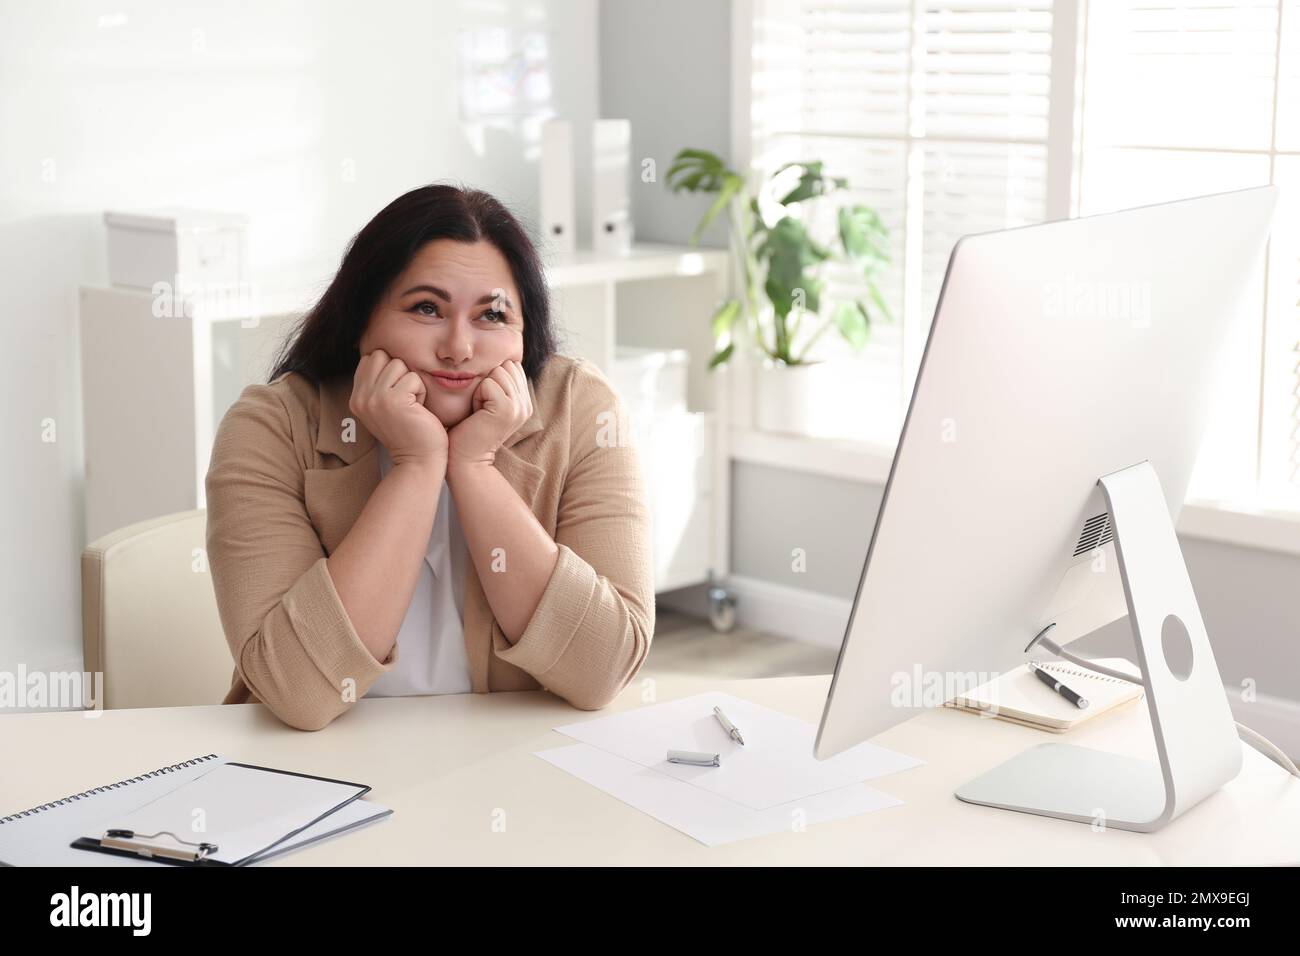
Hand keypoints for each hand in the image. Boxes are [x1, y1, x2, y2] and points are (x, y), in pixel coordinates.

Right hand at [348, 349, 448, 468]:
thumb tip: (382, 353)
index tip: (397, 395)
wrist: (418, 459)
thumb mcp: (385, 405)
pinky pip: (413, 377)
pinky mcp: (393, 400)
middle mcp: (360, 397)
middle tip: (406, 398)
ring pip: (398, 364)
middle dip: (400, 372)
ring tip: (412, 404)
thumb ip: (378, 382)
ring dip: (412, 382)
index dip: (390, 370)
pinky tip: (418, 409)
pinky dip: (421, 391)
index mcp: (356, 397)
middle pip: (382, 355)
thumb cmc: (410, 430)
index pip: (370, 358)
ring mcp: (374, 398)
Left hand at [447, 359, 531, 468]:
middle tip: (481, 407)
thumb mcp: (486, 401)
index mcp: (524, 401)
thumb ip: (497, 383)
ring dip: (482, 388)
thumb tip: (498, 358)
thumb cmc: (467, 429)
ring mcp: (519, 407)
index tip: (485, 402)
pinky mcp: (508, 410)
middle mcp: (526, 404)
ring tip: (479, 410)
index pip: (511, 365)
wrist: (465, 458)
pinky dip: (477, 395)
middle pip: (506, 365)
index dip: (492, 378)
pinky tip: (477, 413)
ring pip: (498, 372)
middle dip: (488, 380)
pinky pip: (489, 384)